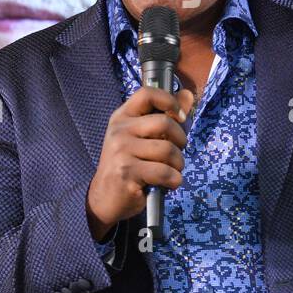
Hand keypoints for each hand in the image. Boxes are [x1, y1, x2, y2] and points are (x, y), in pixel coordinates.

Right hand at [86, 86, 195, 240]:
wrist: (104, 198)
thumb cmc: (129, 165)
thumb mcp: (142, 137)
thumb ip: (166, 115)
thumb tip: (188, 95)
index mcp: (122, 117)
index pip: (147, 94)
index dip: (169, 101)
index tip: (180, 117)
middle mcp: (119, 130)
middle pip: (164, 123)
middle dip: (180, 140)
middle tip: (176, 154)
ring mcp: (121, 151)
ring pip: (167, 150)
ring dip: (178, 164)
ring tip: (171, 171)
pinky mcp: (126, 173)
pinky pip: (164, 172)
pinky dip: (174, 180)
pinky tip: (168, 184)